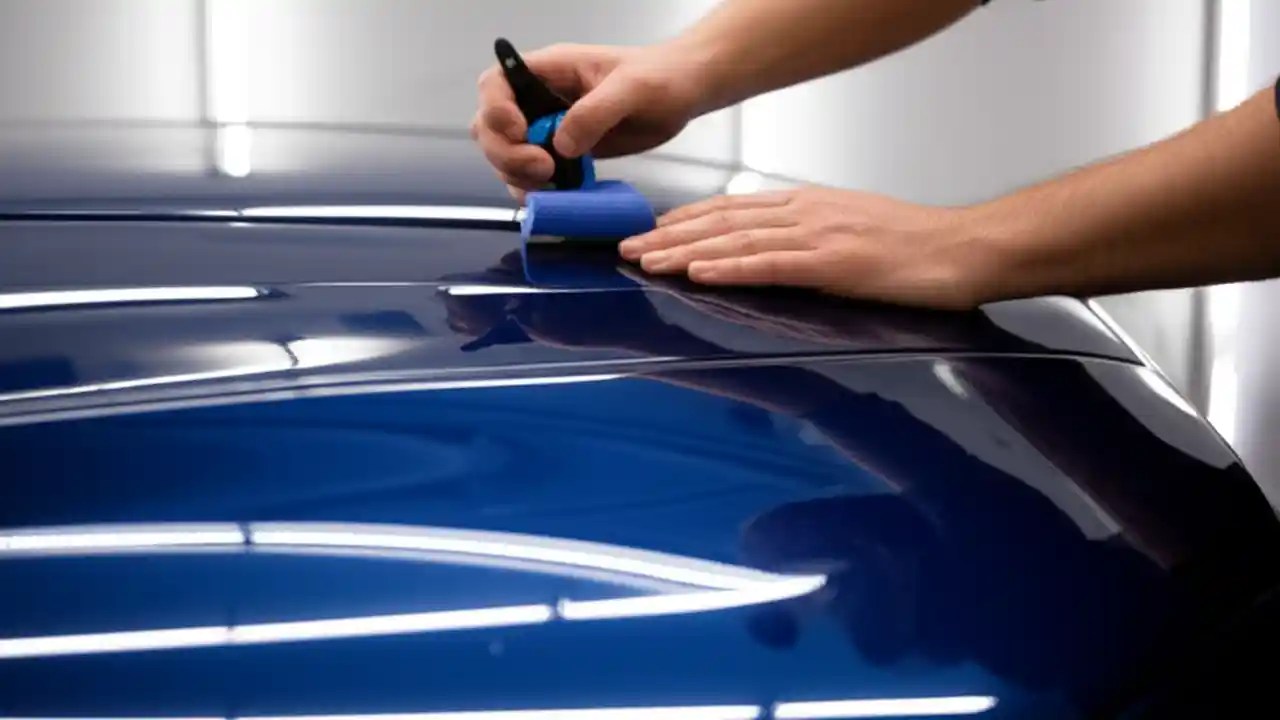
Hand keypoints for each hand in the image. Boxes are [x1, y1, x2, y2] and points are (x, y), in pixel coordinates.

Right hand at [473, 43, 703, 193]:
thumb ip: (595, 112)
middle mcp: (540, 100)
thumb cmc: (661, 76)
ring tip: (551, 183)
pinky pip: (534, 176)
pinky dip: (536, 190)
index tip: (520, 131)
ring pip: (506, 156)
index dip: (495, 110)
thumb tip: (561, 146)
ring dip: (517, 176)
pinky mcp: (565, 155)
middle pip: (490, 127)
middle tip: (544, 168)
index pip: (495, 84)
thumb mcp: (631, 87)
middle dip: (506, 153)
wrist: (684, 93)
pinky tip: (557, 195)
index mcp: (549, 71)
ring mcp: (549, 129)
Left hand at [619, 187, 985, 309]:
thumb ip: (807, 238)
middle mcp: (805, 212)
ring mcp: (819, 235)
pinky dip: (729, 267)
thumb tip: (769, 252)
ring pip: (736, 240)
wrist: (964, 250)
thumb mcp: (851, 231)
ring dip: (685, 251)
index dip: (687, 220)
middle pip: (723, 221)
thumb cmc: (913, 246)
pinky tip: (699, 272)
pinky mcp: (834, 262)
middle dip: (670, 234)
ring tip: (646, 261)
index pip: (733, 209)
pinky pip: (770, 264)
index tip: (652, 231)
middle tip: (627, 247)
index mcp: (808, 204)